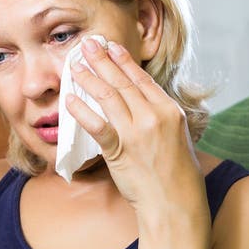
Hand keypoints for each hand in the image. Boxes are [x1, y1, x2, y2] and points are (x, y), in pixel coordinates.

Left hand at [66, 38, 204, 217]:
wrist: (175, 204)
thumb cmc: (178, 178)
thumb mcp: (178, 140)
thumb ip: (162, 121)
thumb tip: (145, 109)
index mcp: (170, 111)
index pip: (142, 79)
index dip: (124, 61)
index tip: (112, 47)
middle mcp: (154, 116)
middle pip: (123, 82)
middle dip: (103, 60)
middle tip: (87, 45)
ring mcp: (137, 131)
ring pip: (109, 96)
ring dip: (90, 77)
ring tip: (75, 65)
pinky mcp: (121, 149)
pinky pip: (97, 125)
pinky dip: (82, 110)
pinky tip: (70, 99)